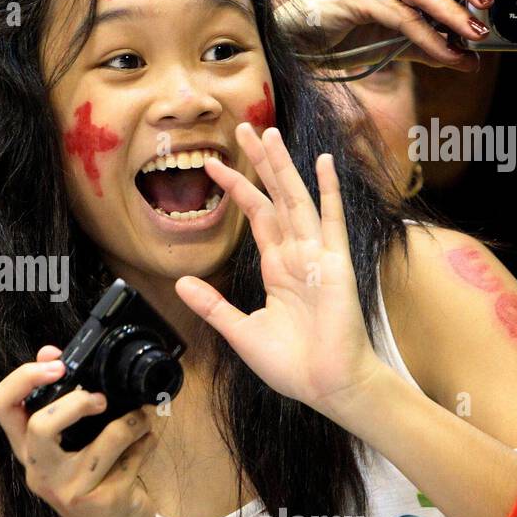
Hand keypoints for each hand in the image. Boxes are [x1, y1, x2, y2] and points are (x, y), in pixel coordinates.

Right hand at [0, 345, 155, 516]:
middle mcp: (42, 472)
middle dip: (77, 402)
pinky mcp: (105, 501)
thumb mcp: (67, 447)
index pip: (1, 405)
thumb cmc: (89, 484)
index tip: (55, 364)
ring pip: (104, 441)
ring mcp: (72, 490)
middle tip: (100, 399)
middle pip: (40, 427)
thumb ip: (60, 403)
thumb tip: (51, 351)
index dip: (23, 377)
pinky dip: (147, 442)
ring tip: (142, 417)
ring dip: (133, 419)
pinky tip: (148, 441)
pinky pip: (133, 458)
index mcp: (29, 451)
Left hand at [176, 123, 387, 422]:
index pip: (256, 217)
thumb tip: (181, 282)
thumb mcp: (240, 331)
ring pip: (296, 200)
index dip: (236, 190)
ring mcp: (318, 257)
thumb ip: (212, 305)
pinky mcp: (336, 265)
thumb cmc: (293, 366)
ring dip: (282, 167)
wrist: (327, 387)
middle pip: (275, 198)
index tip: (213, 165)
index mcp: (278, 270)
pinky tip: (322, 162)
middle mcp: (298, 256)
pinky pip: (331, 221)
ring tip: (268, 134)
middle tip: (243, 128)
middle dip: (259, 164)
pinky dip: (327, 191)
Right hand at [277, 0, 504, 70]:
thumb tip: (472, 61)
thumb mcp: (401, 35)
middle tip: (489, 0)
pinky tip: (448, 56)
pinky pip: (404, 18)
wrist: (302, 35)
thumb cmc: (351, 29)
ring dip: (454, 11)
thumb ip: (435, 44)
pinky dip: (430, 39)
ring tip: (476, 33)